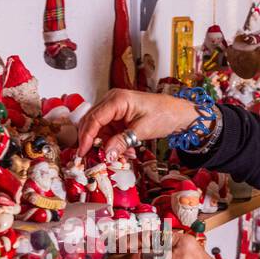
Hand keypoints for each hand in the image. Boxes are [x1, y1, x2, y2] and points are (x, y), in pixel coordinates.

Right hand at [75, 89, 198, 160]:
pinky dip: (112, 143)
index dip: (86, 137)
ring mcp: (113, 108)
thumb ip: (122, 142)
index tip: (82, 152)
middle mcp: (111, 101)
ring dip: (105, 145)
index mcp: (117, 99)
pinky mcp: (117, 116)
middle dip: (92, 142)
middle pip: (91, 123)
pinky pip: (108, 132)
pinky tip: (125, 151)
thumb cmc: (163, 115)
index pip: (94, 119)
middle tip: (92, 158)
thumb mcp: (142, 131)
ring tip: (119, 157)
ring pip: (98, 129)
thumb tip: (107, 155)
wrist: (177, 113)